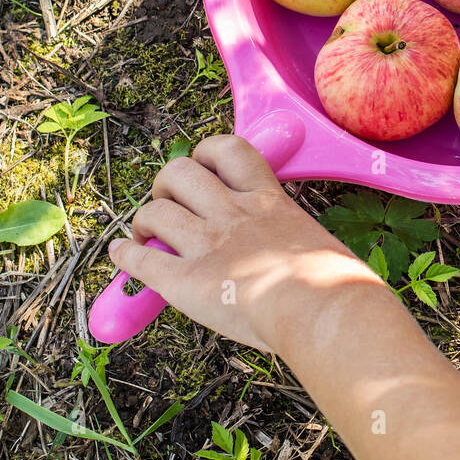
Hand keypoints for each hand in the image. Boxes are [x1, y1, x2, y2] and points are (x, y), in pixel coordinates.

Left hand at [108, 135, 384, 350]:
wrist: (324, 309)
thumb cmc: (338, 285)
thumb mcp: (321, 245)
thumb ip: (297, 242)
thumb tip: (302, 262)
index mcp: (268, 200)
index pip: (228, 150)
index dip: (206, 152)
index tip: (202, 166)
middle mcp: (233, 213)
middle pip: (180, 172)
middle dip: (166, 184)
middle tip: (169, 203)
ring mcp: (207, 245)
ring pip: (155, 212)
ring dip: (143, 222)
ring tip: (145, 235)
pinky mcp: (186, 281)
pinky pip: (141, 262)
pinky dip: (125, 257)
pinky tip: (121, 256)